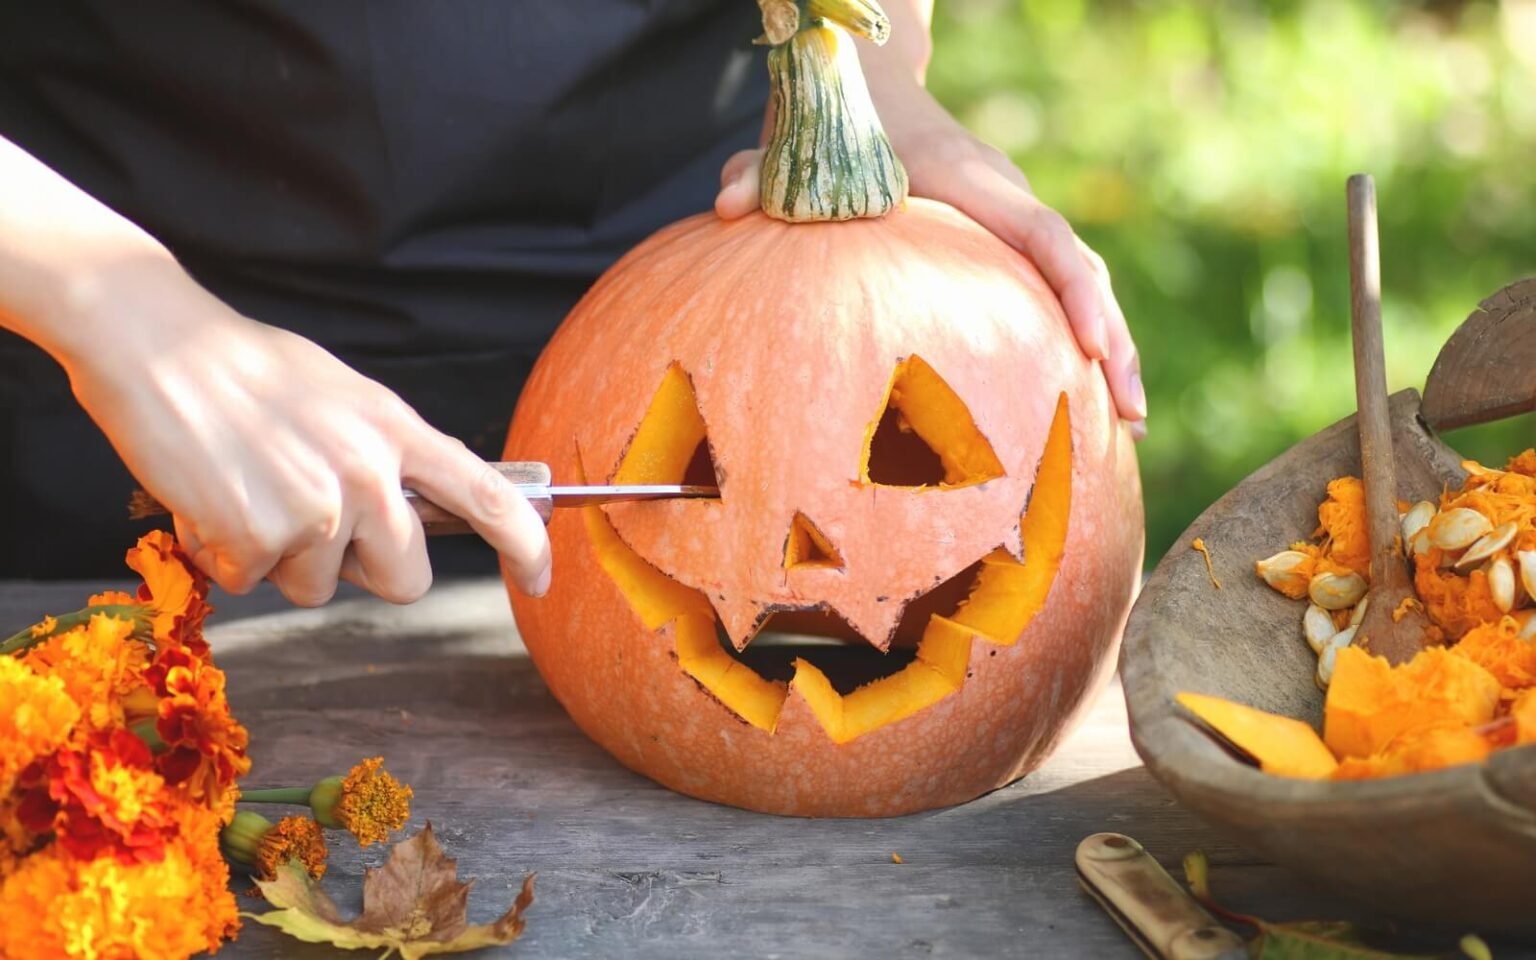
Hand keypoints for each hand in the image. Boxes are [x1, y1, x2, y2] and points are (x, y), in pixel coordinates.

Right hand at [60, 259, 552, 605]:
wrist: (154, 343)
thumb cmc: (244, 368)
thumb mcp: (343, 398)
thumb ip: (386, 453)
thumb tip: (417, 508)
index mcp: (397, 431)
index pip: (489, 498)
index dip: (526, 546)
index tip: (541, 580)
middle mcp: (369, 474)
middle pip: (406, 579)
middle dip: (364, 569)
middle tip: (311, 521)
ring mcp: (316, 509)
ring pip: (319, 587)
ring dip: (281, 558)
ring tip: (248, 487)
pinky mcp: (257, 538)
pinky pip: (253, 581)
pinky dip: (225, 553)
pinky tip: (209, 497)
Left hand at [716, 69, 1146, 439]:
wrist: (868, 89)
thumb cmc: (835, 128)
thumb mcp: (794, 147)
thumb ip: (761, 175)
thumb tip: (722, 205)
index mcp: (972, 181)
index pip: (1044, 234)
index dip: (1075, 289)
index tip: (1093, 345)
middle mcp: (1007, 198)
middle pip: (1082, 269)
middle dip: (1113, 340)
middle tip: (1131, 416)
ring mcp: (1012, 219)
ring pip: (1080, 283)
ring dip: (1110, 351)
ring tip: (1128, 428)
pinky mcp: (1005, 242)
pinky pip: (1054, 291)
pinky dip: (1075, 338)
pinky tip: (1079, 401)